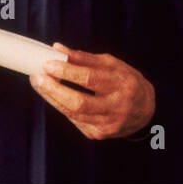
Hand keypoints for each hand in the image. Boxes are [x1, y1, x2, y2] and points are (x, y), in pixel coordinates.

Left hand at [30, 44, 154, 139]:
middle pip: (79, 102)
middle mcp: (117, 108)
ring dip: (52, 97)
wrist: (145, 110)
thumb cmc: (126, 81)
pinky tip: (52, 95)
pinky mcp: (99, 134)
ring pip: (73, 113)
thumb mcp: (112, 64)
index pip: (90, 79)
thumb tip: (58, 49)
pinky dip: (61, 106)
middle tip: (37, 76)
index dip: (66, 72)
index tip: (48, 63)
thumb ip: (84, 58)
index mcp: (123, 85)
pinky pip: (74, 119)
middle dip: (53, 89)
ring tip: (39, 83)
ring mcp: (107, 125)